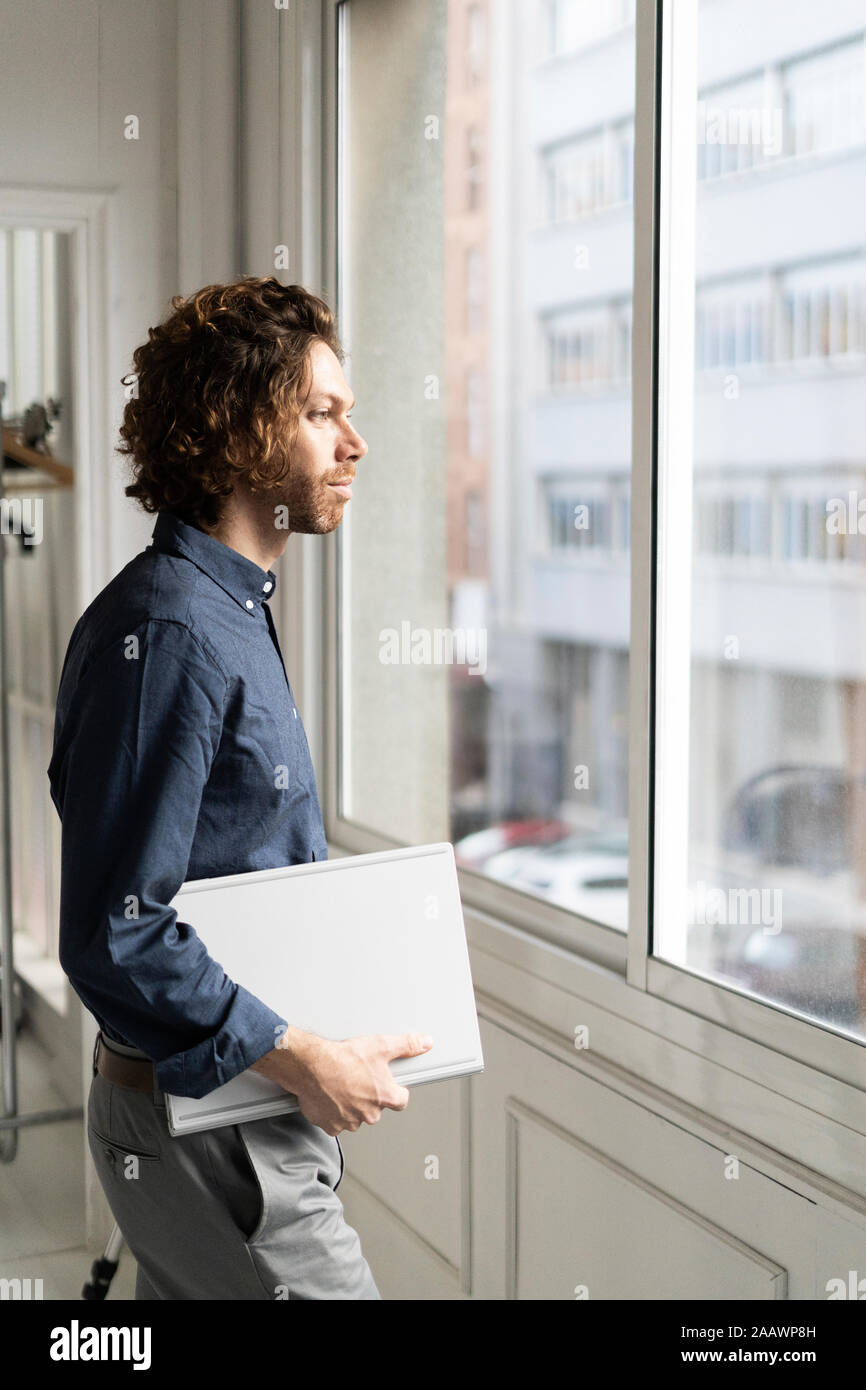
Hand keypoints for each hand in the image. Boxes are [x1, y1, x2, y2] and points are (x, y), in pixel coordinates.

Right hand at [250, 1028, 433, 1136]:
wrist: (311, 1067)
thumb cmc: (343, 1058)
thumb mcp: (380, 1046)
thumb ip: (407, 1045)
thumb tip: (425, 1043)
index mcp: (385, 1097)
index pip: (401, 1101)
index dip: (396, 1091)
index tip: (389, 1084)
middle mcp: (370, 1113)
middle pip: (377, 1107)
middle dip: (369, 1095)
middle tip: (358, 1078)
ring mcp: (350, 1122)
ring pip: (356, 1115)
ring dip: (351, 1104)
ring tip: (342, 1084)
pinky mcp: (331, 1126)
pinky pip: (336, 1122)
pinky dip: (334, 1112)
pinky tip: (330, 1095)